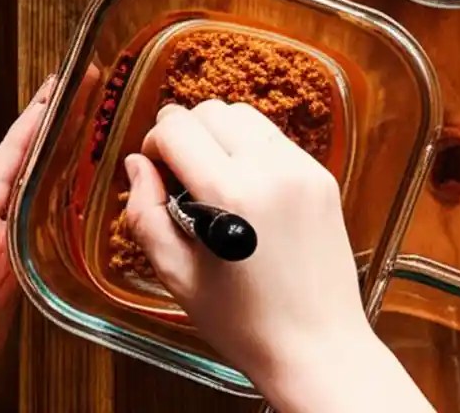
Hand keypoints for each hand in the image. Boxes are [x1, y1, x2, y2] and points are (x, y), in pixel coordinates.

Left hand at [0, 77, 54, 412]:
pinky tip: (63, 196)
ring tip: (76, 128)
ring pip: (24, 197)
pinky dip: (49, 204)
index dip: (22, 134)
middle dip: (40, 131)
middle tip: (73, 93)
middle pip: (11, 175)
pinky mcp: (2, 287)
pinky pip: (30, 232)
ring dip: (48, 159)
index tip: (47, 97)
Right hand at [124, 100, 432, 412]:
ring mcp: (303, 170)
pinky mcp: (322, 178)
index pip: (176, 128)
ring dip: (218, 135)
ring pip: (244, 116)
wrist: (319, 348)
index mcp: (230, 194)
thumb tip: (137, 165)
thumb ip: (145, 214)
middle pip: (210, 111)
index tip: (155, 172)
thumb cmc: (245, 323)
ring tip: (212, 178)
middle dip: (184, 134)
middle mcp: (270, 171)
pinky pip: (275, 139)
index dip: (154, 144)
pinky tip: (245, 189)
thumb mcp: (177, 275)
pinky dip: (251, 148)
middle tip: (179, 175)